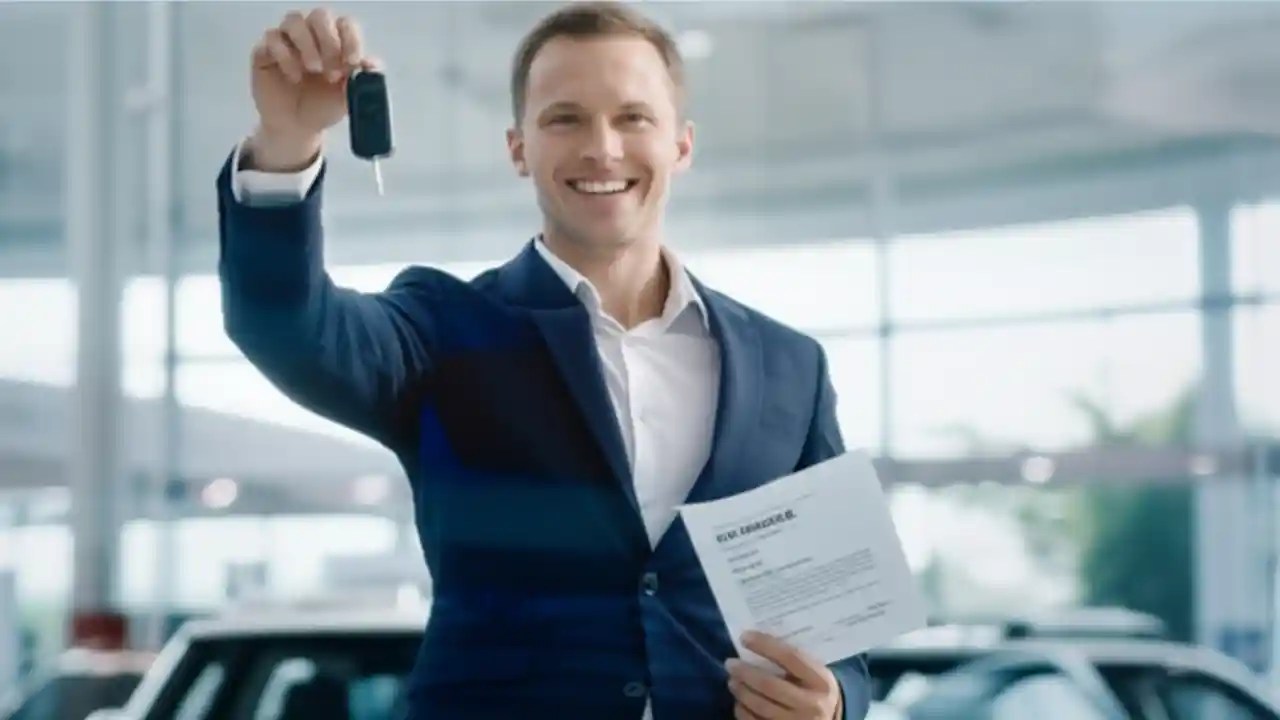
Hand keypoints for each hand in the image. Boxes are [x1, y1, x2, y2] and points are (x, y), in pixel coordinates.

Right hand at [248, 8, 380, 168]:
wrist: (297, 128)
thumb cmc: (324, 107)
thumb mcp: (349, 97)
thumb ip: (362, 80)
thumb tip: (372, 65)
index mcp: (336, 42)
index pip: (346, 25)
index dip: (351, 40)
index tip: (353, 62)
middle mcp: (312, 34)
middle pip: (320, 16)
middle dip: (329, 40)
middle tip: (332, 70)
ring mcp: (287, 39)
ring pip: (294, 20)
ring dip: (307, 44)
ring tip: (313, 70)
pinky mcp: (265, 50)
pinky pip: (272, 38)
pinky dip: (285, 56)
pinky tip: (294, 76)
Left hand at [726, 631, 841, 719]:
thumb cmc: (815, 689)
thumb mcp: (814, 672)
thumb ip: (793, 660)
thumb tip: (756, 643)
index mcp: (819, 681)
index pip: (790, 657)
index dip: (764, 645)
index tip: (744, 637)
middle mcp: (811, 705)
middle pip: (770, 685)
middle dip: (745, 673)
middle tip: (730, 664)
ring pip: (760, 706)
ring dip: (741, 691)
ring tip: (732, 681)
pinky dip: (743, 711)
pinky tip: (739, 702)